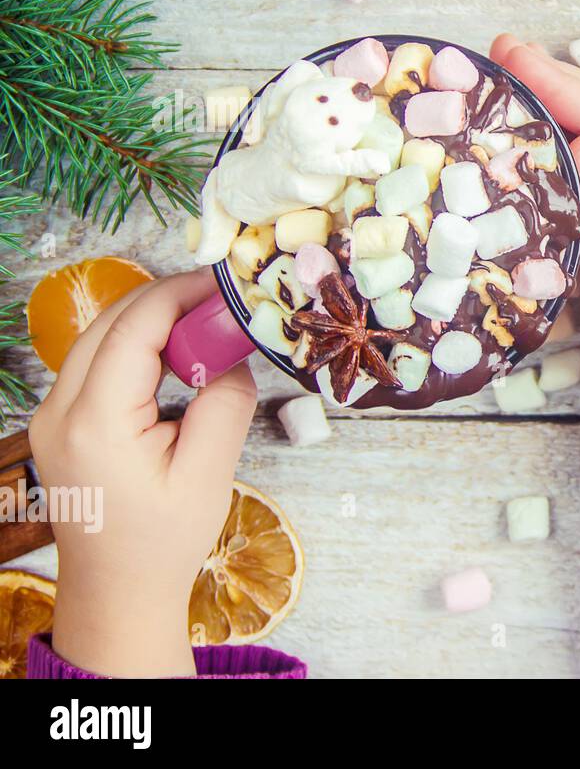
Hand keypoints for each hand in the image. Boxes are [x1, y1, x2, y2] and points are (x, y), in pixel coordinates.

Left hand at [28, 269, 256, 676]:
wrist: (117, 591)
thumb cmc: (163, 541)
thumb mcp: (209, 474)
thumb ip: (224, 403)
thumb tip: (231, 351)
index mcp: (96, 421)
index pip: (135, 327)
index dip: (182, 293)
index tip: (227, 283)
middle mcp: (59, 410)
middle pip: (111, 322)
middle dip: (169, 298)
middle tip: (224, 299)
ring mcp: (51, 414)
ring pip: (100, 337)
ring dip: (153, 320)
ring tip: (207, 322)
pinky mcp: (60, 421)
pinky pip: (96, 362)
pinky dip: (137, 344)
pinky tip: (176, 354)